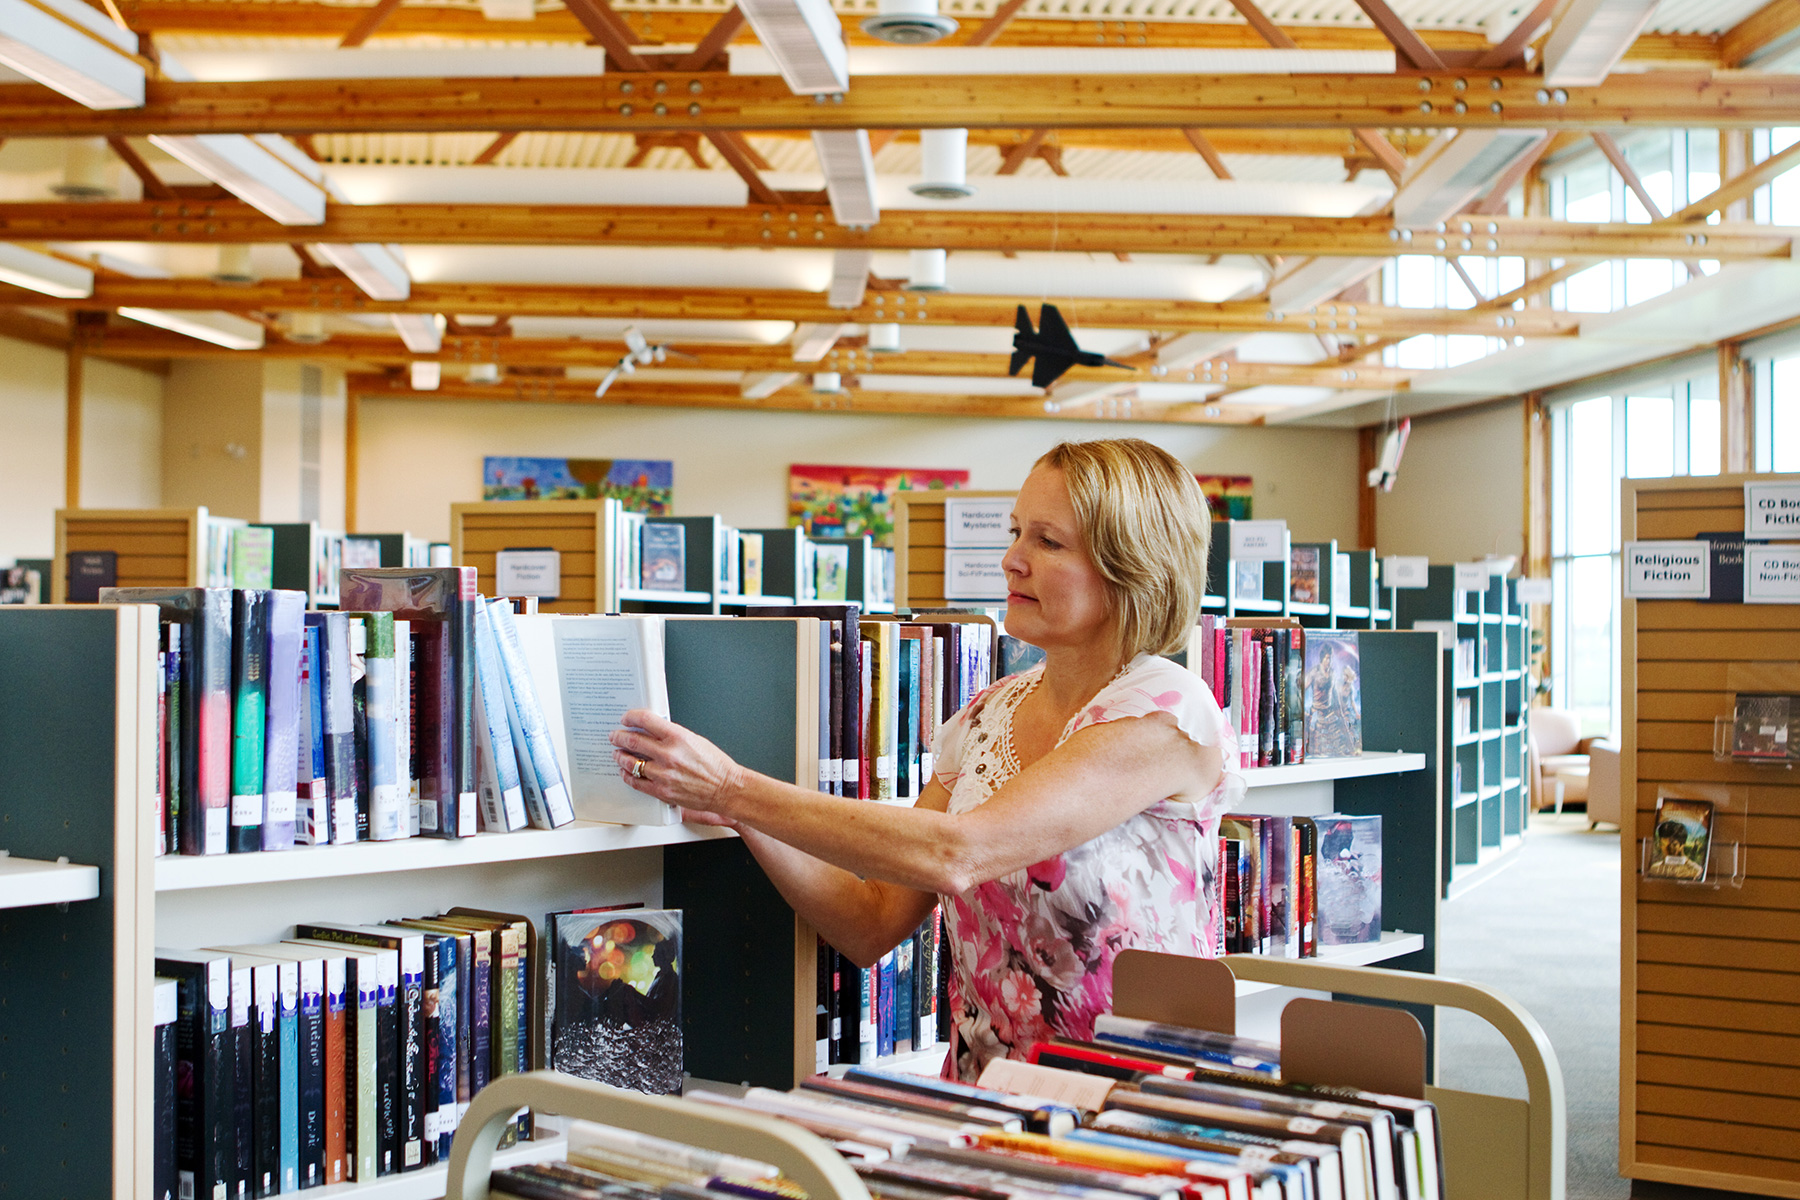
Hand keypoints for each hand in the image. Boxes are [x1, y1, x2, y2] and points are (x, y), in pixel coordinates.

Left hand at [609, 709, 745, 822]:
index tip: (627, 718)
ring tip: (617, 753)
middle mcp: (668, 754)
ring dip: (620, 756)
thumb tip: (654, 732)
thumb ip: (673, 736)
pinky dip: (628, 776)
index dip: (631, 717)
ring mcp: (663, 774)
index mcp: (678, 737)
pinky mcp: (661, 791)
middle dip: (620, 737)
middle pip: (633, 740)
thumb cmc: (716, 766)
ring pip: (631, 762)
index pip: (646, 720)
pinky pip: (637, 782)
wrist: (725, 788)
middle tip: (615, 735)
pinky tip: (626, 772)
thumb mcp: (695, 740)